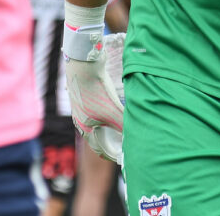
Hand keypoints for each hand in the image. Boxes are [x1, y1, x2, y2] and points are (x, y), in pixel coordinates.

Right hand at [64, 32, 125, 163]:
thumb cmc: (95, 89)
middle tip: (130, 143)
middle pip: (101, 136)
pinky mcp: (89, 94)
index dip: (114, 154)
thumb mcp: (112, 110)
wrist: (84, 62)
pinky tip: (121, 109)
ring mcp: (85, 107)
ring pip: (102, 122)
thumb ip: (124, 124)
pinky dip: (111, 114)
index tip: (127, 157)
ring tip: (128, 127)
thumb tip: (137, 137)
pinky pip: (102, 110)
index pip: (101, 148)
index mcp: (85, 128)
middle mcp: (82, 120)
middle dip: (115, 141)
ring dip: (114, 127)